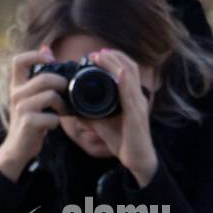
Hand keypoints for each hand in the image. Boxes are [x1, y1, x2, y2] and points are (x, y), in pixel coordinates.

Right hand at [0, 48, 67, 181]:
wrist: (18, 146)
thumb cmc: (29, 118)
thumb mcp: (31, 95)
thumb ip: (38, 74)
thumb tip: (47, 47)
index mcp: (17, 85)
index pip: (19, 61)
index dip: (35, 55)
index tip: (50, 59)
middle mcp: (16, 94)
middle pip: (44, 78)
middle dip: (61, 83)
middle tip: (66, 91)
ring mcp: (21, 109)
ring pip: (50, 96)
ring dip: (62, 104)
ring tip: (62, 110)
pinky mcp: (28, 123)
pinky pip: (52, 117)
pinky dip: (57, 121)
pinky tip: (53, 124)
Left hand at [89, 49, 158, 186]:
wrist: (138, 160)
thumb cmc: (125, 141)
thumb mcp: (103, 125)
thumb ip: (90, 115)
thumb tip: (73, 109)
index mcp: (132, 97)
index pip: (128, 70)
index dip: (114, 59)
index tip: (97, 55)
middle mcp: (138, 98)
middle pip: (130, 67)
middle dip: (113, 56)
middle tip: (96, 53)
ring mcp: (139, 105)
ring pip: (130, 75)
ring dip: (115, 63)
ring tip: (100, 56)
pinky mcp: (136, 115)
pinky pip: (131, 94)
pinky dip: (125, 81)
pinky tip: (118, 73)